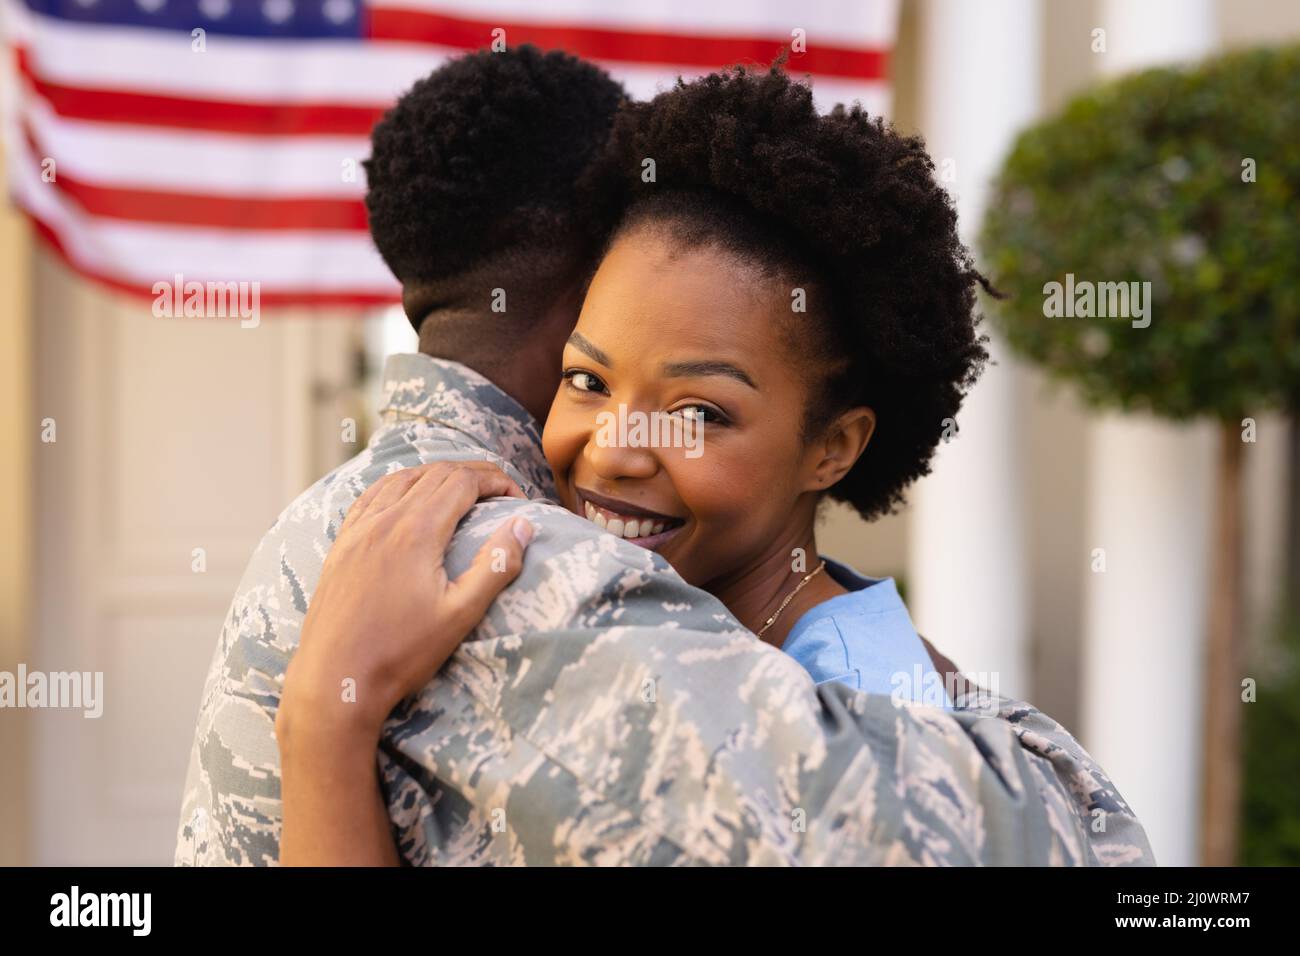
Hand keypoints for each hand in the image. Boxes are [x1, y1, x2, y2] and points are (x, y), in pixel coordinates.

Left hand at [277, 460, 534, 742]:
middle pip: (435, 473)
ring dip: (436, 474)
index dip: (496, 480)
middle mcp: (384, 520)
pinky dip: (399, 485)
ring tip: (461, 489)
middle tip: (500, 490)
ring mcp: (358, 530)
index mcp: (416, 531)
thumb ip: (496, 566)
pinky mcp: (341, 545)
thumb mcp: (461, 614)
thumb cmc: (400, 653)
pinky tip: (406, 498)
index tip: (518, 495)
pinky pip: (371, 496)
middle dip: (473, 473)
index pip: (463, 481)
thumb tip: (524, 525)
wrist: (334, 680)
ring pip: (402, 478)